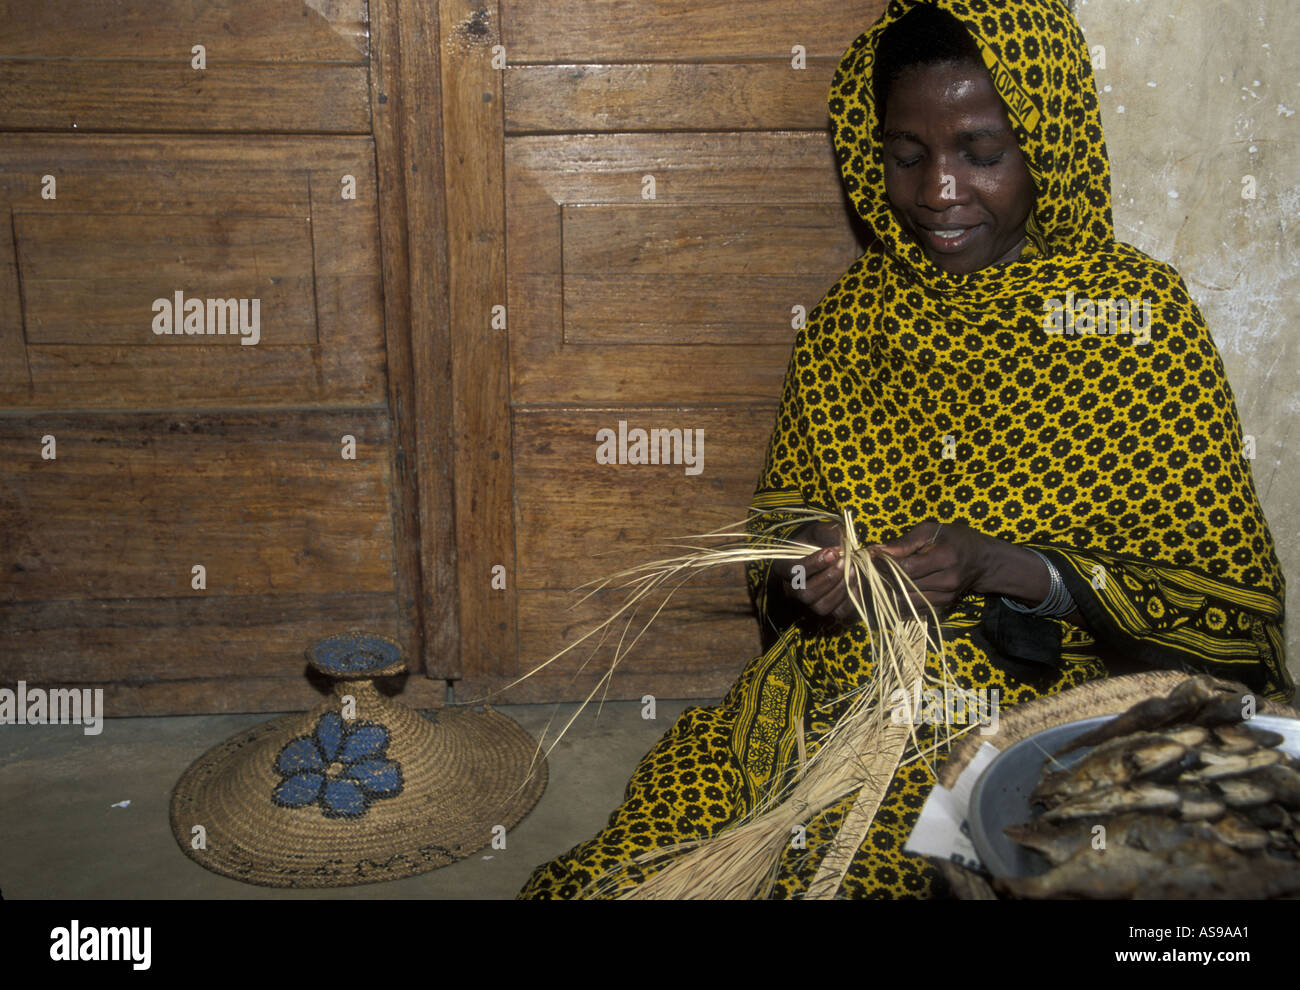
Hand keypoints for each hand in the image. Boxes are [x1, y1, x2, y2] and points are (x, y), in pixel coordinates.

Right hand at [770, 521, 862, 624]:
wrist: (825, 558)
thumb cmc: (817, 542)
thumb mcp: (817, 532)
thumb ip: (826, 532)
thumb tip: (844, 540)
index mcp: (783, 568)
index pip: (794, 571)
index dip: (815, 563)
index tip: (834, 552)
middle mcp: (791, 591)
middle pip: (805, 593)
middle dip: (829, 577)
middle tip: (845, 561)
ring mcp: (808, 605)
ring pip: (820, 606)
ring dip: (840, 588)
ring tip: (853, 569)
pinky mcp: (826, 612)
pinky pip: (838, 613)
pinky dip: (849, 599)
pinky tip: (855, 581)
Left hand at [874, 520, 998, 616]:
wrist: (982, 562)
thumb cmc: (955, 539)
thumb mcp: (932, 530)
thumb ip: (905, 542)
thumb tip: (877, 551)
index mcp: (946, 557)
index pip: (908, 568)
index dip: (885, 564)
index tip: (871, 558)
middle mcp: (947, 581)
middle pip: (904, 586)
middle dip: (882, 578)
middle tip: (868, 569)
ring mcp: (945, 598)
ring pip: (905, 601)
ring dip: (886, 592)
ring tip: (875, 579)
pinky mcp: (942, 608)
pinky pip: (911, 610)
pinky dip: (896, 601)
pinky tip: (888, 590)